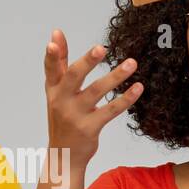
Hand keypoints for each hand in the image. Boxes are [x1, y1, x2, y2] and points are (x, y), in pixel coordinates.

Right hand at [43, 29, 142, 168]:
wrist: (64, 155)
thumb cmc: (62, 117)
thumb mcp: (57, 91)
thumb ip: (59, 63)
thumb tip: (56, 33)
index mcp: (53, 89)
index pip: (50, 69)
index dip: (52, 56)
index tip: (54, 40)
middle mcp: (61, 100)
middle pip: (74, 77)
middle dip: (87, 62)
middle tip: (101, 48)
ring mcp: (75, 115)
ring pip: (97, 91)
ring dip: (116, 76)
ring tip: (132, 63)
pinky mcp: (89, 128)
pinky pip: (110, 110)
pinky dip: (125, 99)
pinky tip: (138, 88)